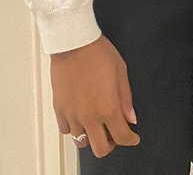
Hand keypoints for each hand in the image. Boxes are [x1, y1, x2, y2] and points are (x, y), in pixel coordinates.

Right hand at [51, 35, 138, 157]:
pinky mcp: (59, 109)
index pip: (122, 137)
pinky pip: (66, 130)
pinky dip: (74, 128)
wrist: (73, 43)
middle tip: (114, 132)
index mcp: (107, 108)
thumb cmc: (97, 52)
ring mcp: (72, 115)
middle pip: (100, 149)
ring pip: (81, 142)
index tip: (133, 137)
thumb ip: (126, 98)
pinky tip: (81, 117)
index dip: (130, 140)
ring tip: (97, 123)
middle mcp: (89, 116)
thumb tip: (131, 117)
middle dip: (111, 144)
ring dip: (91, 136)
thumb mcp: (121, 71)